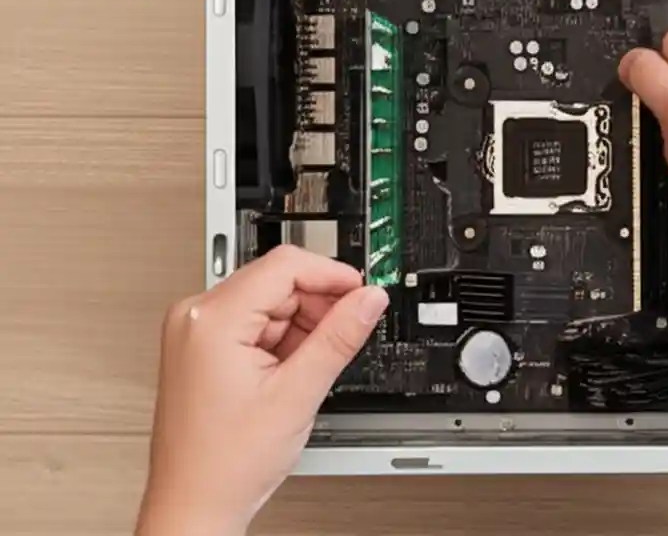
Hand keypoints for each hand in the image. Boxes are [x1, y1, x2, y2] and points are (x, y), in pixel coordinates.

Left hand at [137, 246, 387, 535]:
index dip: (331, 276)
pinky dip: (283, 343)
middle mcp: (195, 317)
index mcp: (211, 320)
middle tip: (345, 336)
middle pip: (277, 282)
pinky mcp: (202, 348)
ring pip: (270, 304)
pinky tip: (291, 375)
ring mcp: (195, 333)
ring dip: (302, 328)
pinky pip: (255, 325)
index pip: (284, 266)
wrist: (194, 504)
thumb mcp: (297, 394)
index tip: (362, 293)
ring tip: (308, 371)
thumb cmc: (225, 463)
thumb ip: (339, 338)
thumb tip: (368, 300)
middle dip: (318, 307)